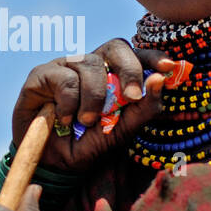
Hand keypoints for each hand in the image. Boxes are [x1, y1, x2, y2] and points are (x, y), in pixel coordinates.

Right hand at [11, 38, 177, 174]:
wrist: (54, 164)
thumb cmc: (89, 144)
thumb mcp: (123, 130)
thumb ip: (145, 107)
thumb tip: (160, 80)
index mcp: (115, 74)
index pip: (137, 55)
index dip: (153, 56)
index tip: (168, 67)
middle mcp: (92, 65)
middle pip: (116, 46)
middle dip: (129, 69)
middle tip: (132, 96)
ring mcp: (66, 66)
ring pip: (89, 63)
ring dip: (94, 97)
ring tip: (86, 122)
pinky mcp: (42, 74)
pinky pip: (65, 78)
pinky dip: (69, 102)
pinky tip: (64, 119)